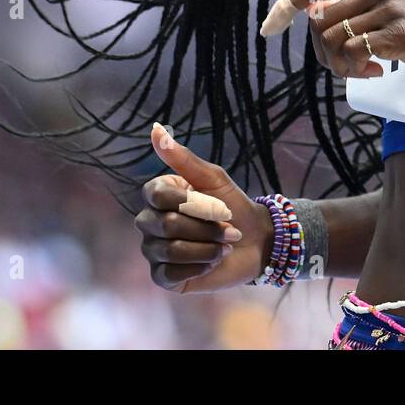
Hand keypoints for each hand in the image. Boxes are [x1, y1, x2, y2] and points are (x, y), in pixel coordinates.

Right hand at [134, 123, 273, 292]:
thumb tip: (155, 128)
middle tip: (230, 228)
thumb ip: (184, 158)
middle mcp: (149, 221)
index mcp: (159, 194)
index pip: (156, 194)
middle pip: (166, 224)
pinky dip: (200, 266)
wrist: (255, 241)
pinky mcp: (162, 276)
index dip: (192, 203)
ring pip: (170, 250)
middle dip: (206, 228)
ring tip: (226, 244)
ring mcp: (153, 249)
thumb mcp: (214, 178)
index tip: (222, 206)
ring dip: (208, 247)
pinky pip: (171, 274)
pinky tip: (213, 260)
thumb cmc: (234, 205)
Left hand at [258, 0, 404, 77]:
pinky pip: (353, 53)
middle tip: (345, 67)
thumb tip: (325, 24)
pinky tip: (377, 73)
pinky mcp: (398, 33)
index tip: (269, 28)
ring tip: (363, 71)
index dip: (285, 7)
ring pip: (330, 39)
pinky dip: (356, 70)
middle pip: (318, 20)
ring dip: (339, 65)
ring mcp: (387, 8)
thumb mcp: (399, 3)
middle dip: (321, 51)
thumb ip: (365, 8)